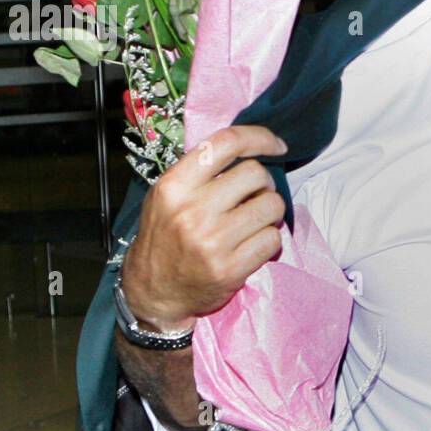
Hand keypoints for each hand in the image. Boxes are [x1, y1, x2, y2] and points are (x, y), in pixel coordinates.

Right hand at [121, 124, 288, 331]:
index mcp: (174, 186)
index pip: (226, 143)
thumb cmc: (164, 238)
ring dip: (271, 212)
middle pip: (256, 174)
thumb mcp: (167, 196)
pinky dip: (270, 239)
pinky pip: (273, 239)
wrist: (153, 292)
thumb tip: (250, 149)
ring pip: (272, 206)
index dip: (260, 138)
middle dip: (264, 184)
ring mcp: (212, 241)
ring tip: (255, 220)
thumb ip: (200, 172)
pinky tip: (253, 243)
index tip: (277, 146)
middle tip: (255, 197)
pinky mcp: (230, 269)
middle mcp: (192, 211)